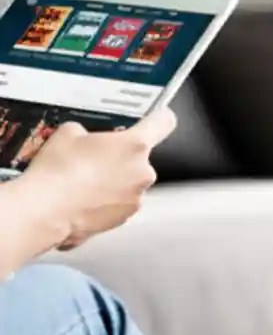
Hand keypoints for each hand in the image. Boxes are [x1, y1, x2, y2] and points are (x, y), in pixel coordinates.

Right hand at [23, 109, 176, 248]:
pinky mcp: (125, 217)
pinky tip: (84, 197)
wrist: (47, 210)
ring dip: (114, 180)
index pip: (163, 122)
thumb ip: (88, 131)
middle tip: (94, 157)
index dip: (158, 117)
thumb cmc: (59, 171)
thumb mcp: (68, 132)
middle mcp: (143, 172)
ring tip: (84, 180)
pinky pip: (120, 202)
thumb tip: (86, 137)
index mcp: (135, 145)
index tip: (156, 117)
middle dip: (120, 157)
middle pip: (140, 157)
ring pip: (129, 182)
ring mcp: (136, 197)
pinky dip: (106, 200)